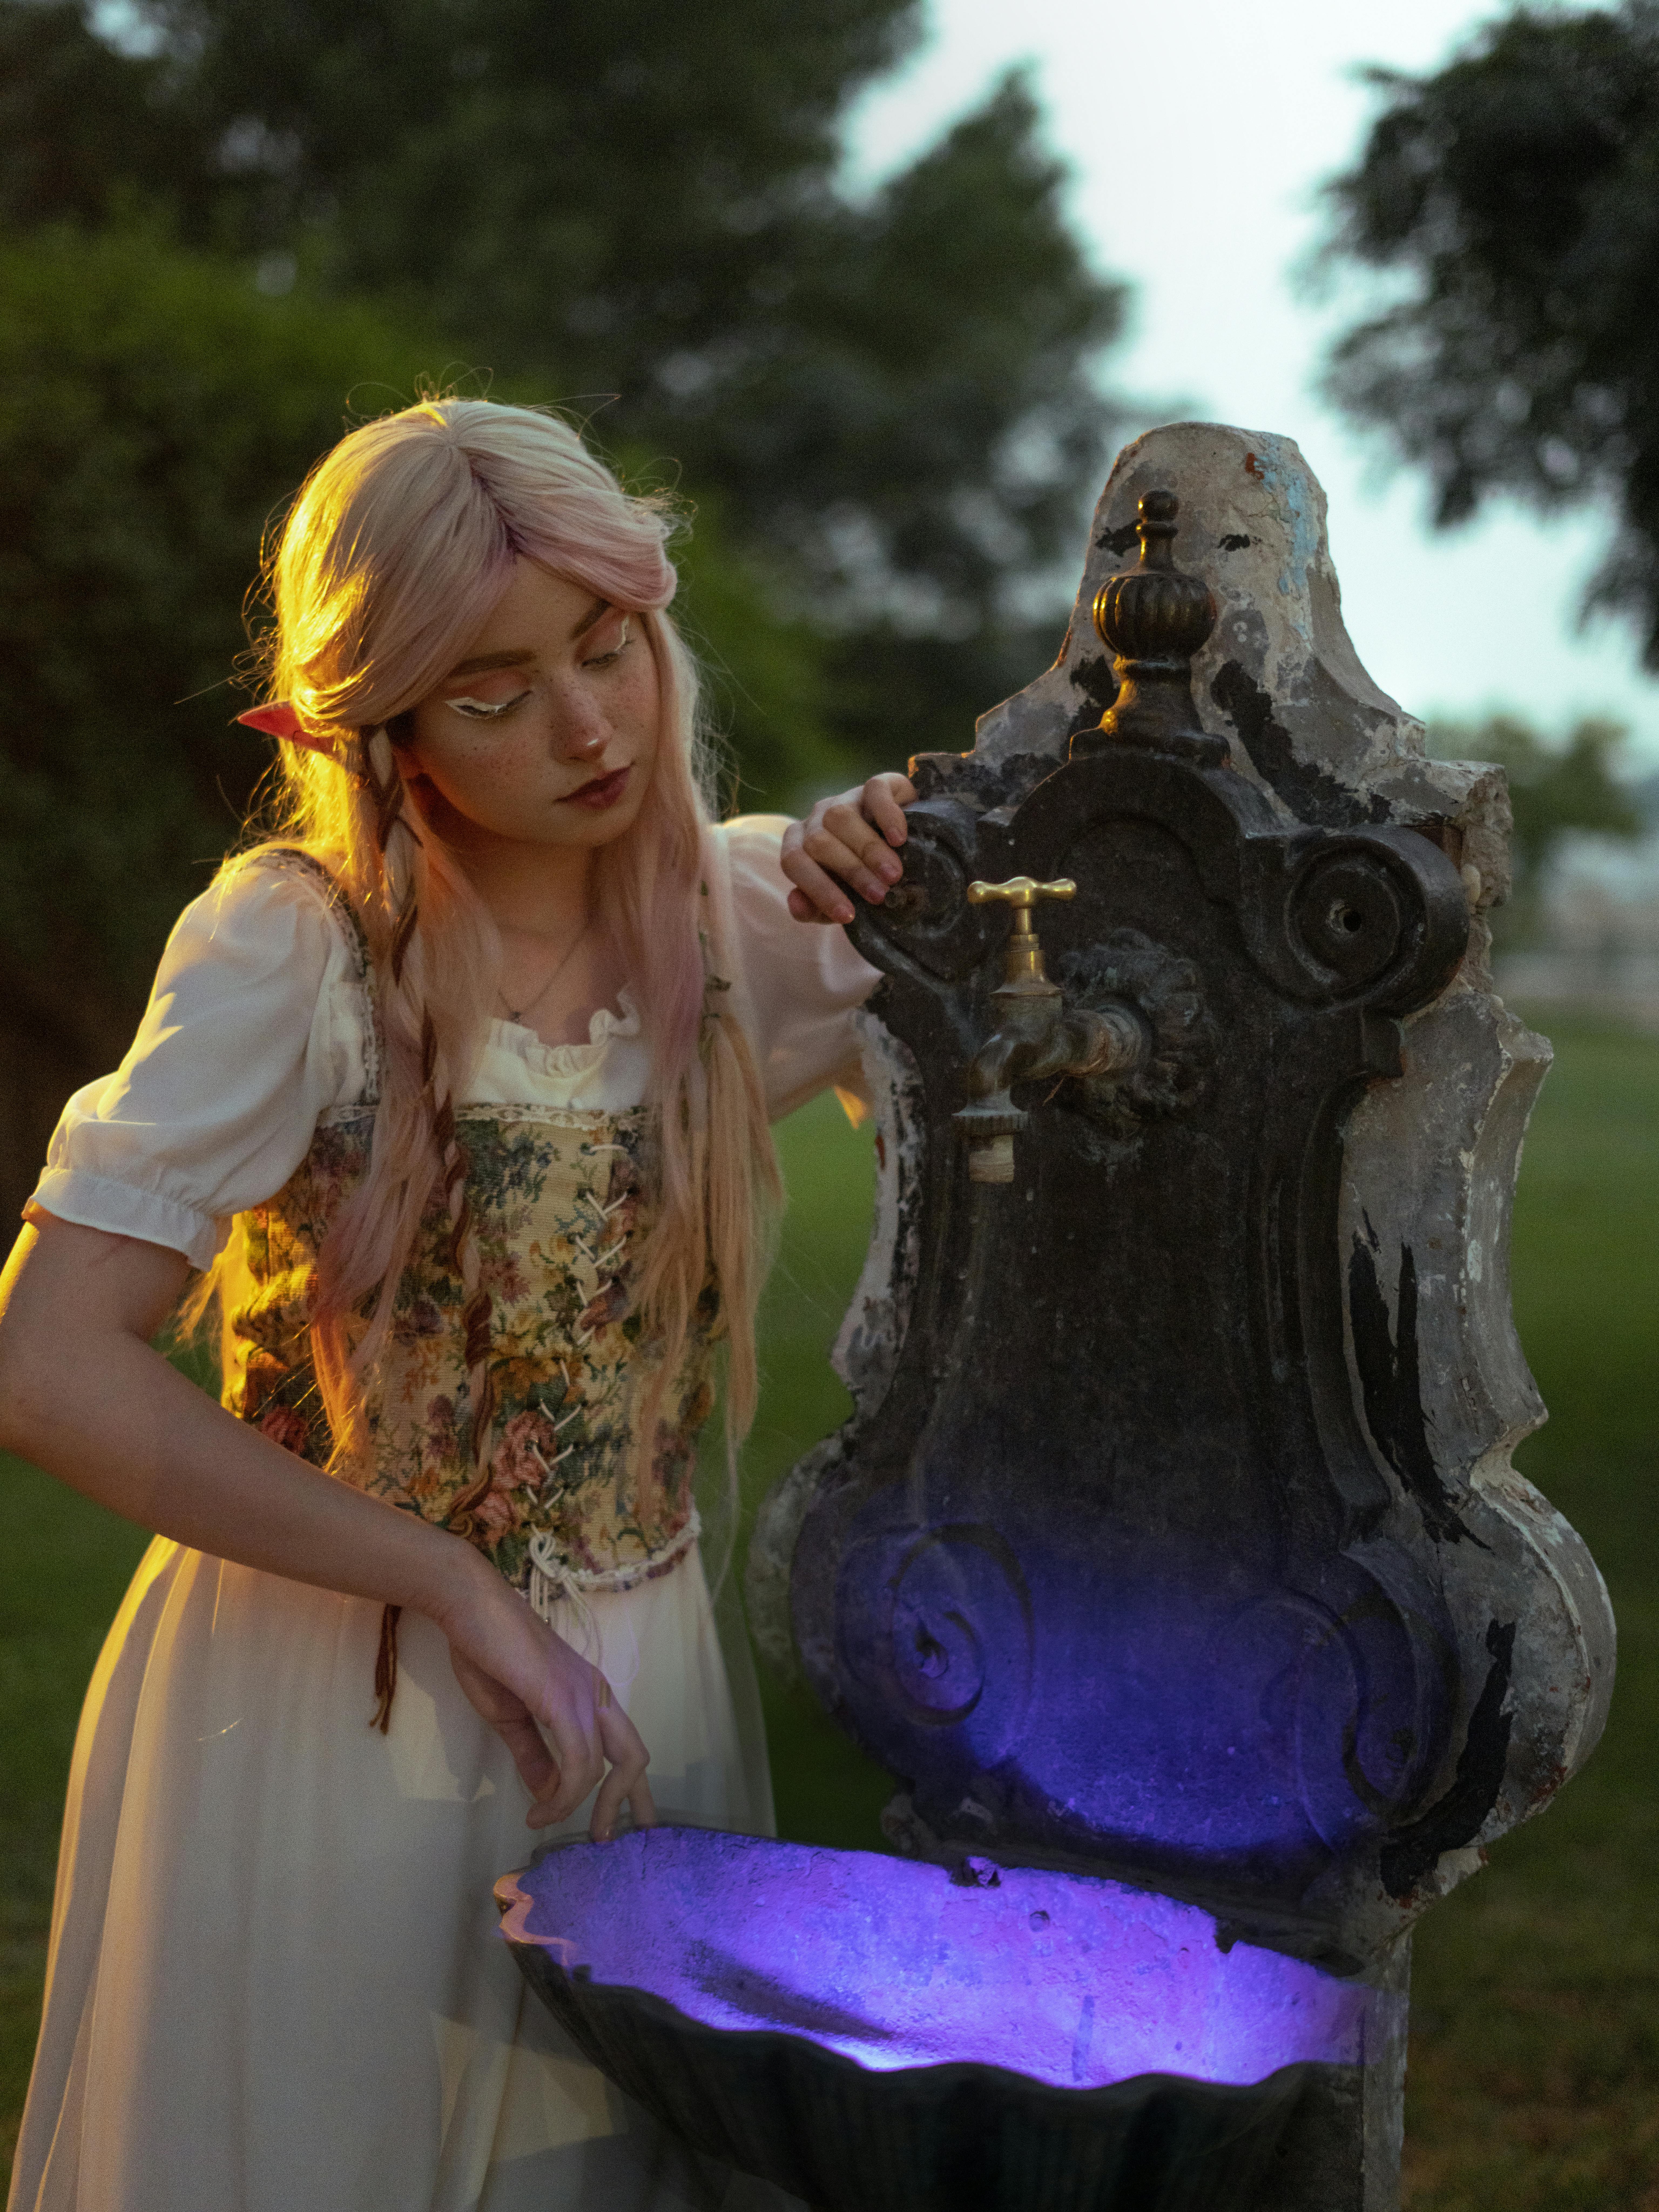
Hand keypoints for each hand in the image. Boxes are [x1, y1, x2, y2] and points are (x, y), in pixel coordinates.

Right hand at [441, 1562, 654, 1840]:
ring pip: (603, 1765)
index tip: (611, 1827)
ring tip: (546, 1823)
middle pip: (635, 1757)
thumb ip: (533, 1754)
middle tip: (606, 1840)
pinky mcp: (561, 1697)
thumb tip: (548, 1794)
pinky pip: (577, 1759)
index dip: (629, 1791)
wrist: (469, 1607)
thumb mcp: (511, 1715)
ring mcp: (582, 1694)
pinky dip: (562, 1794)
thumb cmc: (488, 1653)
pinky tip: (539, 1809)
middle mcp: (597, 1694)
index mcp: (590, 1695)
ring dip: (580, 1805)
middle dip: (627, 1803)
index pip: (626, 1748)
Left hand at [781, 771, 917, 923]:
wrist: (905, 847)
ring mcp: (845, 798)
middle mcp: (817, 817)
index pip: (793, 862)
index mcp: (800, 843)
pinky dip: (887, 815)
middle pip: (819, 841)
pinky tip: (899, 839)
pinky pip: (874, 791)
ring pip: (841, 816)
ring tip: (893, 875)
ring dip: (869, 850)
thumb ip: (815, 907)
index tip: (849, 915)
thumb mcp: (841, 898)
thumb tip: (796, 905)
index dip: (819, 890)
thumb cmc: (864, 878)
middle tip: (879, 895)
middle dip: (851, 872)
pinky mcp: (876, 785)